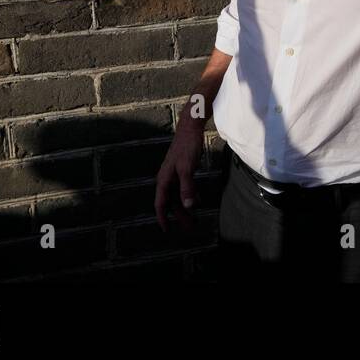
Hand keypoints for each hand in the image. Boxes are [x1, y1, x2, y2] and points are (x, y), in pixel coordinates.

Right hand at [155, 116, 204, 232]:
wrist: (190, 128)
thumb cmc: (187, 146)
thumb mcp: (187, 168)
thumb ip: (187, 187)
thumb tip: (188, 206)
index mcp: (164, 180)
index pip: (160, 204)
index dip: (163, 218)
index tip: (167, 231)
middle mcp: (166, 179)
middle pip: (171, 202)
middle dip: (179, 216)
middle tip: (190, 227)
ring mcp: (174, 174)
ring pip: (178, 196)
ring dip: (185, 207)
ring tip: (194, 218)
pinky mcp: (182, 170)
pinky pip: (184, 188)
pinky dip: (190, 195)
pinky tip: (198, 200)